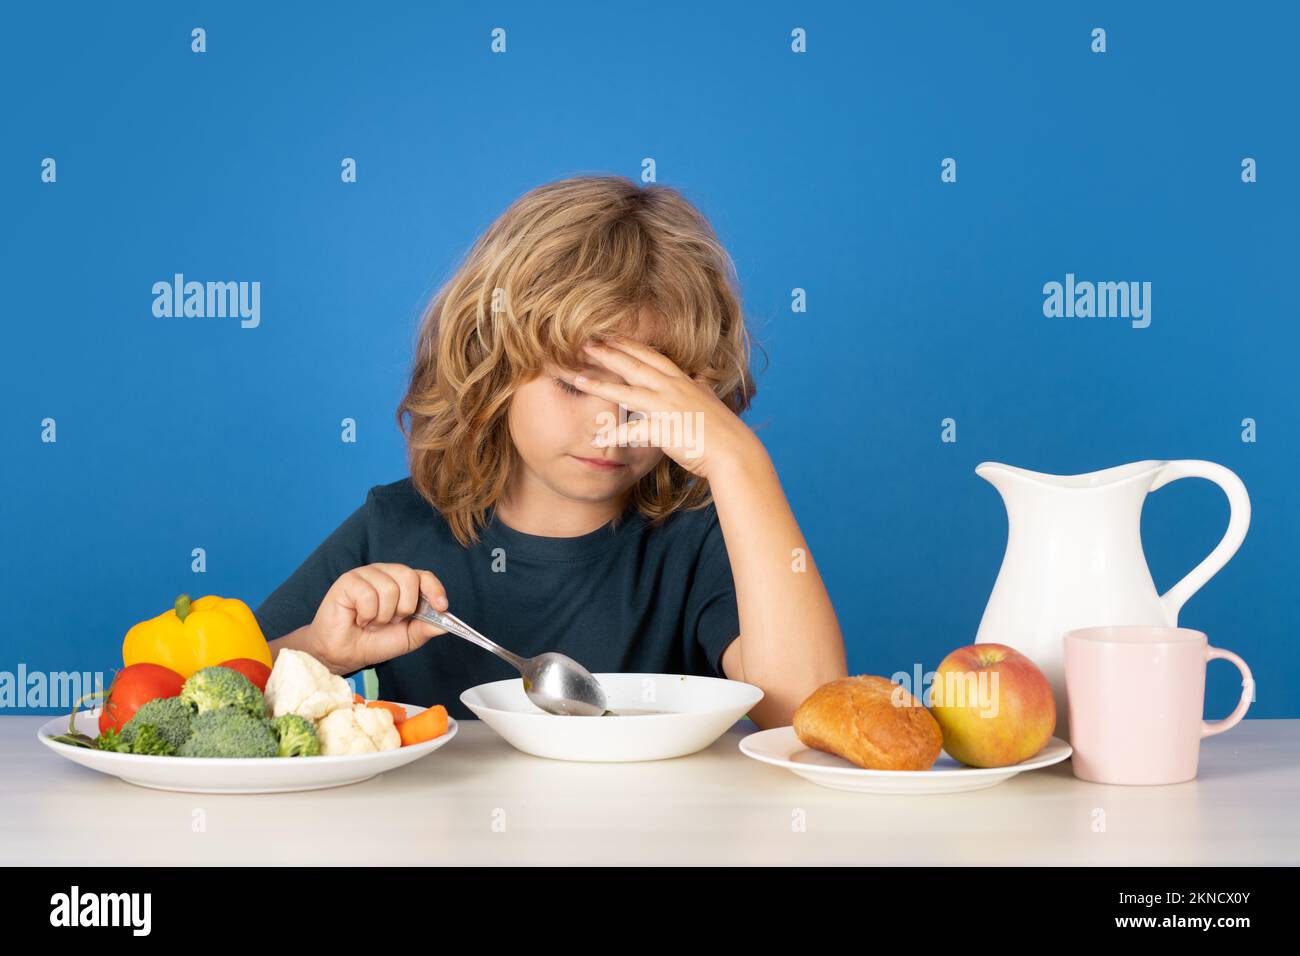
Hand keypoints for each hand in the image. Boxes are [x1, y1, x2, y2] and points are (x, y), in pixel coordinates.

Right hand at [308, 563, 449, 674]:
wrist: (345, 654)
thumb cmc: (374, 642)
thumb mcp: (408, 638)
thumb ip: (426, 628)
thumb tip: (447, 622)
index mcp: (402, 584)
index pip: (424, 576)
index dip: (435, 589)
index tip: (442, 607)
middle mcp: (385, 574)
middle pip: (409, 576)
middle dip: (405, 607)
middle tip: (391, 621)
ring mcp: (366, 575)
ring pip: (389, 587)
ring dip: (383, 615)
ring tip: (372, 622)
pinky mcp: (348, 581)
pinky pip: (368, 594)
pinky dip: (367, 614)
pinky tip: (359, 619)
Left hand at [571, 335, 759, 479]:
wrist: (735, 452)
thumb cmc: (723, 431)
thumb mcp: (711, 401)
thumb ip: (701, 389)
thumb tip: (699, 379)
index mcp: (682, 382)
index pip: (651, 356)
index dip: (629, 344)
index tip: (610, 335)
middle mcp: (673, 389)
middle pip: (634, 365)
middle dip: (608, 352)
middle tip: (584, 343)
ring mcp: (667, 407)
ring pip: (627, 392)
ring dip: (600, 384)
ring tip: (577, 378)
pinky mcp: (664, 429)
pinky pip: (632, 431)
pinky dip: (614, 434)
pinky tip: (597, 437)